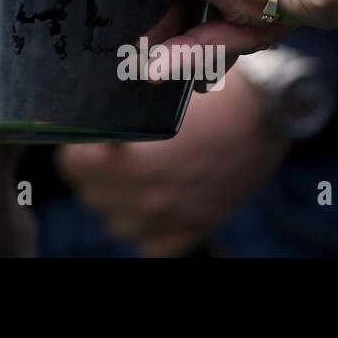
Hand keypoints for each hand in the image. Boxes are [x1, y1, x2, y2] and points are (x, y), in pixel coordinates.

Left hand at [56, 70, 288, 255]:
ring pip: (117, 223)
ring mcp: (172, 218)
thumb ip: (119, 119)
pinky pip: (150, 243)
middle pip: (91, 196)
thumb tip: (87, 122)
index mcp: (132, 161)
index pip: (72, 167)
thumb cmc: (209, 95)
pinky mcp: (195, 230)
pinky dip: (150, 226)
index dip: (80, 148)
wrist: (265, 111)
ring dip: (121, 202)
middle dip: (97, 174)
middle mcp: (148, 197)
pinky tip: (161, 199)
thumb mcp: (156, 99)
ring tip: (140, 174)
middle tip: (115, 153)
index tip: (93, 139)